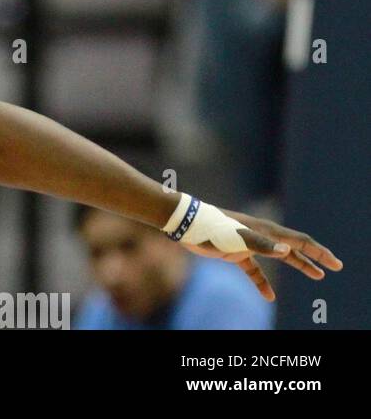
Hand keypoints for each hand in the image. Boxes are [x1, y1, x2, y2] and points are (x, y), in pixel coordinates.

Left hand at [183, 208, 342, 301]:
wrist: (188, 225)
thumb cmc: (214, 228)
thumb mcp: (239, 237)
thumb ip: (263, 244)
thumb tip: (287, 251)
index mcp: (268, 231)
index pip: (300, 242)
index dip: (319, 253)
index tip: (334, 264)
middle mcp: (262, 236)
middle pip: (295, 248)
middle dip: (315, 258)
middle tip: (332, 268)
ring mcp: (249, 244)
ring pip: (280, 257)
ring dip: (298, 265)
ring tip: (316, 276)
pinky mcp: (235, 253)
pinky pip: (254, 270)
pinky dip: (263, 282)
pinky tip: (269, 296)